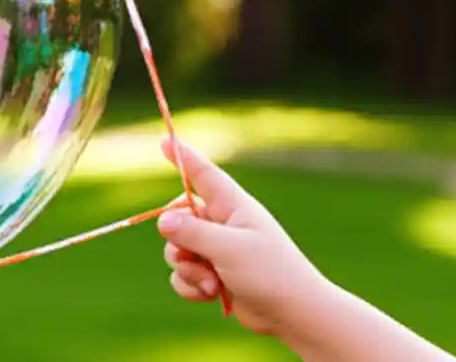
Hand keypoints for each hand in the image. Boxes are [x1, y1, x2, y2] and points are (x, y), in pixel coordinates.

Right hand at [155, 139, 329, 337]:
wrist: (293, 314)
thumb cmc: (270, 273)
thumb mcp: (229, 248)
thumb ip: (193, 232)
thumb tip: (162, 220)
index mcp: (232, 205)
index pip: (202, 174)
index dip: (182, 157)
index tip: (164, 140)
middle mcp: (222, 223)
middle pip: (177, 219)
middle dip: (178, 242)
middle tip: (193, 257)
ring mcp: (217, 249)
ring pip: (176, 250)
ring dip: (187, 270)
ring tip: (210, 283)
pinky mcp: (213, 274)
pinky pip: (183, 274)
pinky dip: (190, 286)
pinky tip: (209, 295)